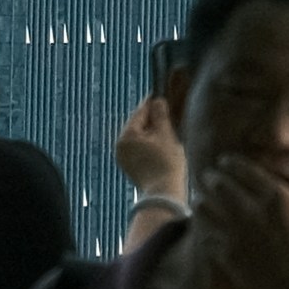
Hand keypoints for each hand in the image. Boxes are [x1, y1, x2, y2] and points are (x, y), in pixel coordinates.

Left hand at [112, 87, 188, 209]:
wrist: (163, 194)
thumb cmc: (166, 163)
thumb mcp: (166, 134)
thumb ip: (161, 115)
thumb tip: (157, 100)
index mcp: (127, 135)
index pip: (140, 111)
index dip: (153, 102)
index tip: (163, 94)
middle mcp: (120, 145)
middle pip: (138, 124)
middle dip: (152, 119)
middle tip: (168, 113)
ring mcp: (123, 157)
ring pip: (138, 136)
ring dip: (151, 132)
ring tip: (167, 131)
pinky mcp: (129, 167)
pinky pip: (138, 148)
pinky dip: (148, 144)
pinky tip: (161, 146)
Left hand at [186, 151, 288, 288]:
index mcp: (278, 198)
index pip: (242, 168)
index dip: (229, 163)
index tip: (224, 163)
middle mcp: (254, 211)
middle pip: (218, 183)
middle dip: (211, 178)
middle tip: (208, 178)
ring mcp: (237, 234)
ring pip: (203, 206)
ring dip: (202, 200)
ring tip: (201, 200)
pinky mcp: (227, 255)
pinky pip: (205, 234)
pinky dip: (204, 229)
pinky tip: (208, 229)